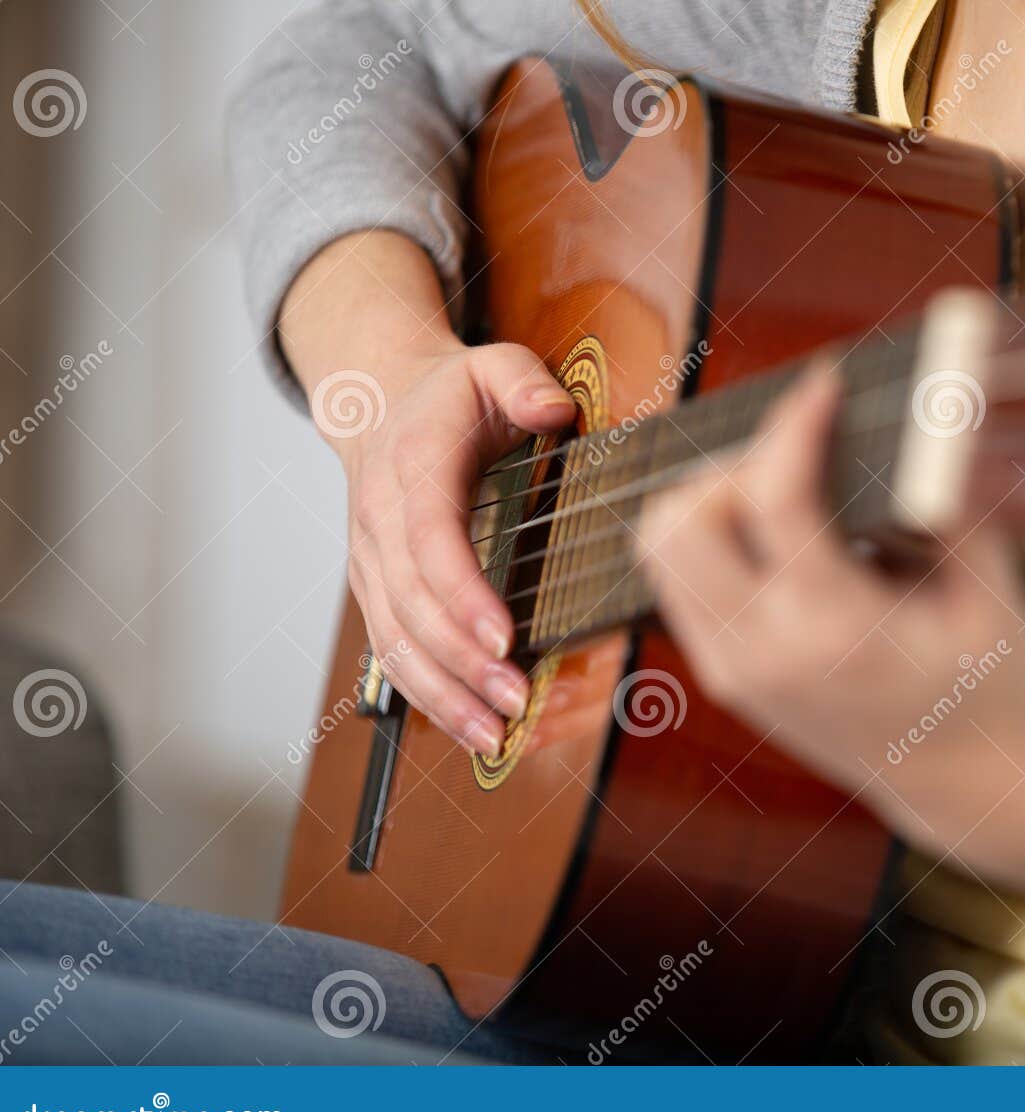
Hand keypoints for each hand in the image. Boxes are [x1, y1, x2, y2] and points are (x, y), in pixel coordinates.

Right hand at [325, 339, 573, 754]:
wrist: (380, 402)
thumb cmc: (448, 395)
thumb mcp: (493, 365)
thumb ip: (526, 382)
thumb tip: (555, 410)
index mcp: (411, 471)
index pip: (432, 543)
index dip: (463, 595)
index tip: (504, 638)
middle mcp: (380, 526)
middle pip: (412, 609)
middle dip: (462, 664)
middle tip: (516, 701)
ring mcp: (372, 565)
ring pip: (395, 644)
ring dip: (443, 696)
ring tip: (494, 736)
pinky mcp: (377, 592)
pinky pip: (393, 655)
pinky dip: (428, 698)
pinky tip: (469, 729)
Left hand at [636, 368, 1024, 849]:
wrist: (965, 788)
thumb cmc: (990, 685)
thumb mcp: (988, 590)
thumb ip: (944, 503)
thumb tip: (909, 419)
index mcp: (835, 633)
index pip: (774, 499)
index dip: (794, 423)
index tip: (826, 384)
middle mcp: (764, 655)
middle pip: (678, 521)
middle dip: (730, 465)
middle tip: (796, 454)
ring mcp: (733, 673)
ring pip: (659, 550)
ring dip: (708, 501)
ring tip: (782, 490)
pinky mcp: (724, 678)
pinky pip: (677, 582)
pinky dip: (710, 540)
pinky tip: (774, 533)